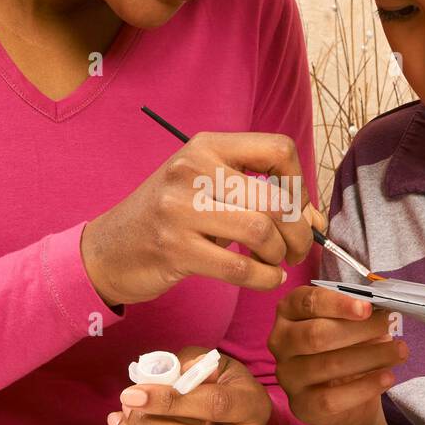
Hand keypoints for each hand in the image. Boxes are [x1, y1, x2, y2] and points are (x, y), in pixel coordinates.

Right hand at [80, 131, 325, 306]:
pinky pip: (241, 267)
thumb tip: (316, 220)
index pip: (278, 149)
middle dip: (298, 231)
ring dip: (280, 255)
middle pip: (275, 197)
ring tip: (275, 262)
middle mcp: (193, 169)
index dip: (299, 184)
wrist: (109, 249)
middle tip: (295, 249)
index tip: (296, 210)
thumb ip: (259, 196)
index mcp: (206, 146)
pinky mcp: (175, 249)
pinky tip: (265, 279)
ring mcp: (180, 209)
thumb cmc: (170, 218)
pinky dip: (265, 278)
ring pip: (261, 230)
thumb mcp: (209, 190)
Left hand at [106, 347, 272, 424]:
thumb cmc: (220, 381)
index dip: (170, 401)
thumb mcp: (211, 361)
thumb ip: (188, 365)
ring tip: (119, 419)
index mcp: (252, 406)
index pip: (214, 406)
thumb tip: (160, 377)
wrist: (235, 410)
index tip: (134, 394)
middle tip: (128, 408)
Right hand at [268, 284, 408, 424]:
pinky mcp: (301, 405)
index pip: (307, 302)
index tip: (367, 308)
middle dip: (358, 330)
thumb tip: (384, 312)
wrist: (346, 398)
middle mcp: (280, 341)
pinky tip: (388, 377)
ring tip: (400, 351)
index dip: (337, 304)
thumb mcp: (352, 325)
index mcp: (289, 312)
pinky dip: (365, 387)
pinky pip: (332, 398)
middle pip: (316, 334)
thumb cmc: (346, 348)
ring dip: (370, 357)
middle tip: (390, 325)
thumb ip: (361, 316)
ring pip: (327, 365)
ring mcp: (287, 375)